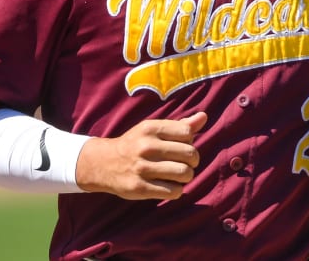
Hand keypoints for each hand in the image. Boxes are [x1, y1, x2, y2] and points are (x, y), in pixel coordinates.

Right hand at [76, 112, 206, 200]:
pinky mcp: (140, 187)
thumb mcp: (152, 130)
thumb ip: (180, 125)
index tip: (183, 147)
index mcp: (150, 128)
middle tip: (185, 164)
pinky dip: (177, 190)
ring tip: (179, 176)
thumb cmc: (136, 144)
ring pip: (184, 174)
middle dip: (193, 161)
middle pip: (190, 154)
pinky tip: (169, 186)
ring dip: (186, 177)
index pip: (187, 133)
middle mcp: (146, 146)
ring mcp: (142, 168)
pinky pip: (174, 191)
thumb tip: (204, 116)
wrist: (104, 163)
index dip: (190, 142)